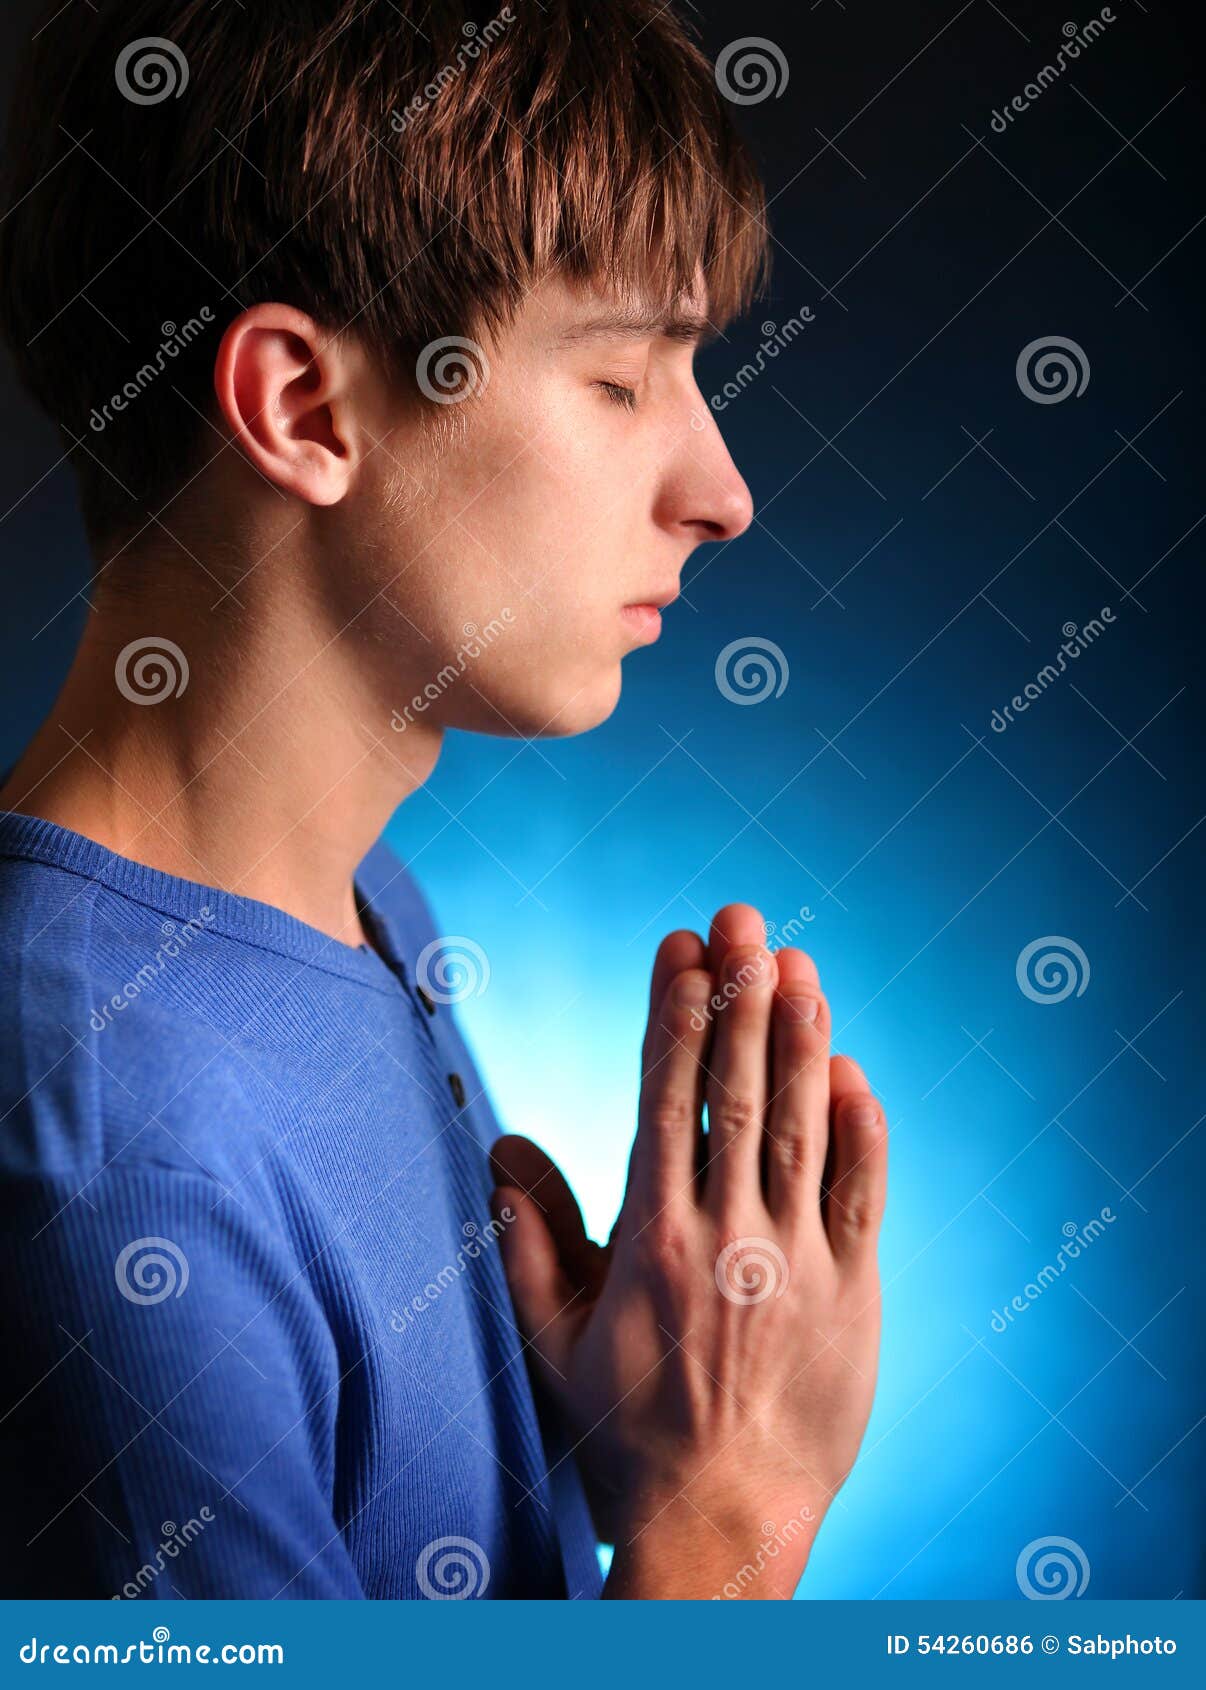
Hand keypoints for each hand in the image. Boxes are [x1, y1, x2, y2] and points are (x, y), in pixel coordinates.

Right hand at [490, 903, 887, 1598]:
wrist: (723, 1522)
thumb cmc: (625, 1432)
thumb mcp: (553, 1339)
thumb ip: (531, 1238)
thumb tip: (504, 1150)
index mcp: (652, 1238)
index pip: (666, 1097)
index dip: (675, 1014)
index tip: (680, 948)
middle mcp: (727, 1235)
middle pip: (738, 1090)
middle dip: (741, 994)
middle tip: (743, 918)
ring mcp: (796, 1261)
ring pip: (802, 1124)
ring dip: (801, 1036)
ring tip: (797, 961)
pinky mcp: (852, 1290)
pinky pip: (862, 1192)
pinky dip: (859, 1127)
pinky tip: (850, 1069)